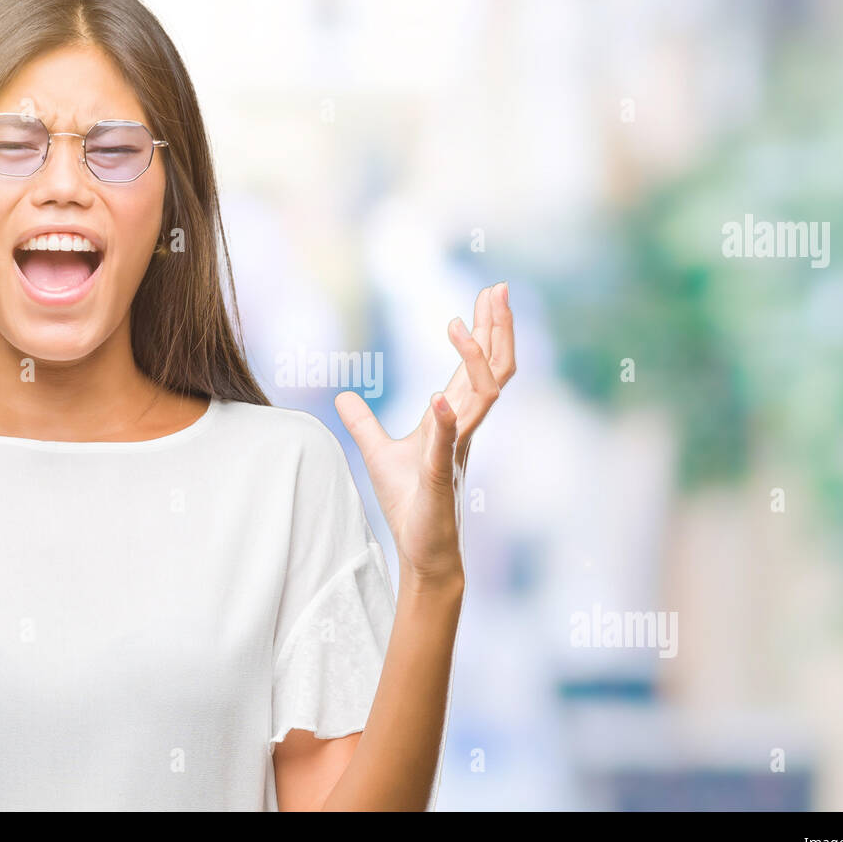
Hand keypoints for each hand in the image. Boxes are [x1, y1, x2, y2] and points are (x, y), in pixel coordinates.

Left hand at [334, 282, 515, 589]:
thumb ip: (363, 423)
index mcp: (453, 420)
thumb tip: (342, 395)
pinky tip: (438, 396)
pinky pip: (447, 445)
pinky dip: (445, 420)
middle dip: (497, 328)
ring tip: (460, 324)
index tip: (489, 293)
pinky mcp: (441, 479)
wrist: (423, 553)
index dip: (485, 330)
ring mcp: (456, 452)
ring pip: (482, 397)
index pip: (477, 366)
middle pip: (493, 370)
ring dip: (474, 359)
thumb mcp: (378, 454)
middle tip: (500, 287)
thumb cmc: (410, 506)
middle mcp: (463, 430)